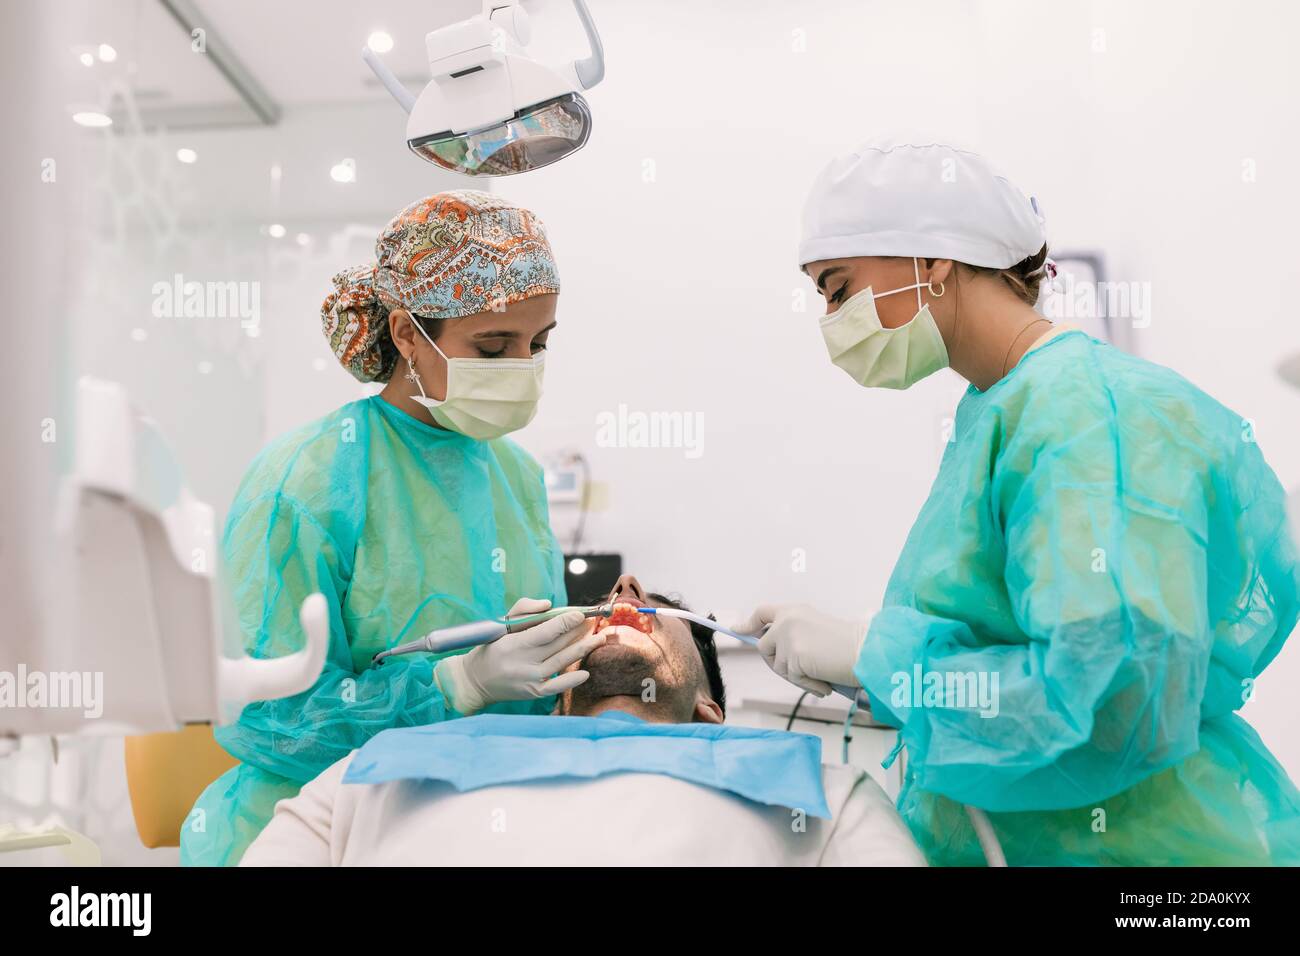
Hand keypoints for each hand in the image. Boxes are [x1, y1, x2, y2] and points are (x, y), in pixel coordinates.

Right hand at [435, 598, 604, 714]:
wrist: (475, 681)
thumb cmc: (491, 647)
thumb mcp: (500, 624)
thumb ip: (524, 609)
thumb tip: (549, 605)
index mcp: (514, 644)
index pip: (545, 631)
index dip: (566, 622)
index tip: (581, 614)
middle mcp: (524, 663)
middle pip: (559, 645)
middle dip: (579, 631)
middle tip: (594, 621)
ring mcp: (531, 679)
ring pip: (563, 662)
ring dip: (584, 649)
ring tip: (600, 637)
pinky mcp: (534, 693)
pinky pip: (557, 687)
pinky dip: (572, 680)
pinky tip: (586, 672)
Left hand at [732, 604, 867, 696]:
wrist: (865, 651)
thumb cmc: (848, 646)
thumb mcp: (815, 632)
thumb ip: (794, 636)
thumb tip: (776, 656)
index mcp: (794, 611)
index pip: (763, 613)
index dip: (749, 623)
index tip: (737, 630)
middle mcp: (787, 619)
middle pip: (764, 647)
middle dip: (778, 663)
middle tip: (801, 671)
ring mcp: (788, 636)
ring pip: (779, 667)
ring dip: (798, 676)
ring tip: (822, 671)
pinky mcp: (793, 654)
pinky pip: (794, 678)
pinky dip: (809, 684)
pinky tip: (825, 679)